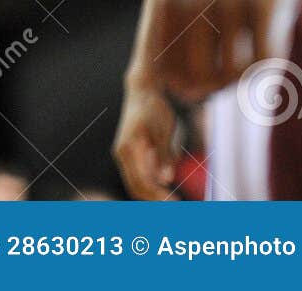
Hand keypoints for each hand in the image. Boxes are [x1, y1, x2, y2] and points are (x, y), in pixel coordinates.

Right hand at [112, 78, 178, 199]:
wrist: (142, 91)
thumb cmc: (153, 108)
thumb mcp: (162, 129)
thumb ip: (164, 154)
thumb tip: (166, 179)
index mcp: (128, 149)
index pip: (141, 182)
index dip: (158, 197)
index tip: (176, 205)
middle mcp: (123, 155)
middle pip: (137, 188)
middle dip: (155, 202)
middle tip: (178, 210)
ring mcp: (126, 156)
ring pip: (138, 185)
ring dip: (154, 198)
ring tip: (175, 206)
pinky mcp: (133, 155)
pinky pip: (141, 178)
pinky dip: (153, 189)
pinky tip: (168, 193)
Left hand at [146, 0, 289, 100]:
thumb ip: (180, 2)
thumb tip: (190, 46)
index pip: (163, 65)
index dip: (182, 83)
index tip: (200, 83)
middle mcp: (190, 6)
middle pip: (196, 77)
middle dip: (213, 86)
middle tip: (229, 77)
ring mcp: (226, 5)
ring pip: (232, 72)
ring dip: (242, 79)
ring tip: (250, 68)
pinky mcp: (262, 1)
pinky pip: (265, 57)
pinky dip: (268, 70)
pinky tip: (271, 63)